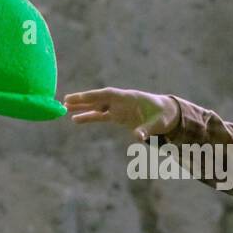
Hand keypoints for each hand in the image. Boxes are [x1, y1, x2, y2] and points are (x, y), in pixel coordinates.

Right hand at [63, 88, 178, 140]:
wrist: (167, 114)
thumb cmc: (163, 116)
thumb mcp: (158, 123)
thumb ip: (147, 129)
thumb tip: (138, 138)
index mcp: (129, 98)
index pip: (108, 94)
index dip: (94, 95)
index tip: (81, 97)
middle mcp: (120, 101)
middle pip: (98, 98)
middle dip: (83, 99)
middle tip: (65, 101)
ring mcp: (118, 107)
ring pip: (96, 106)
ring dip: (82, 107)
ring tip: (65, 108)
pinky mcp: (117, 116)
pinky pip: (100, 115)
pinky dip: (88, 117)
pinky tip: (75, 120)